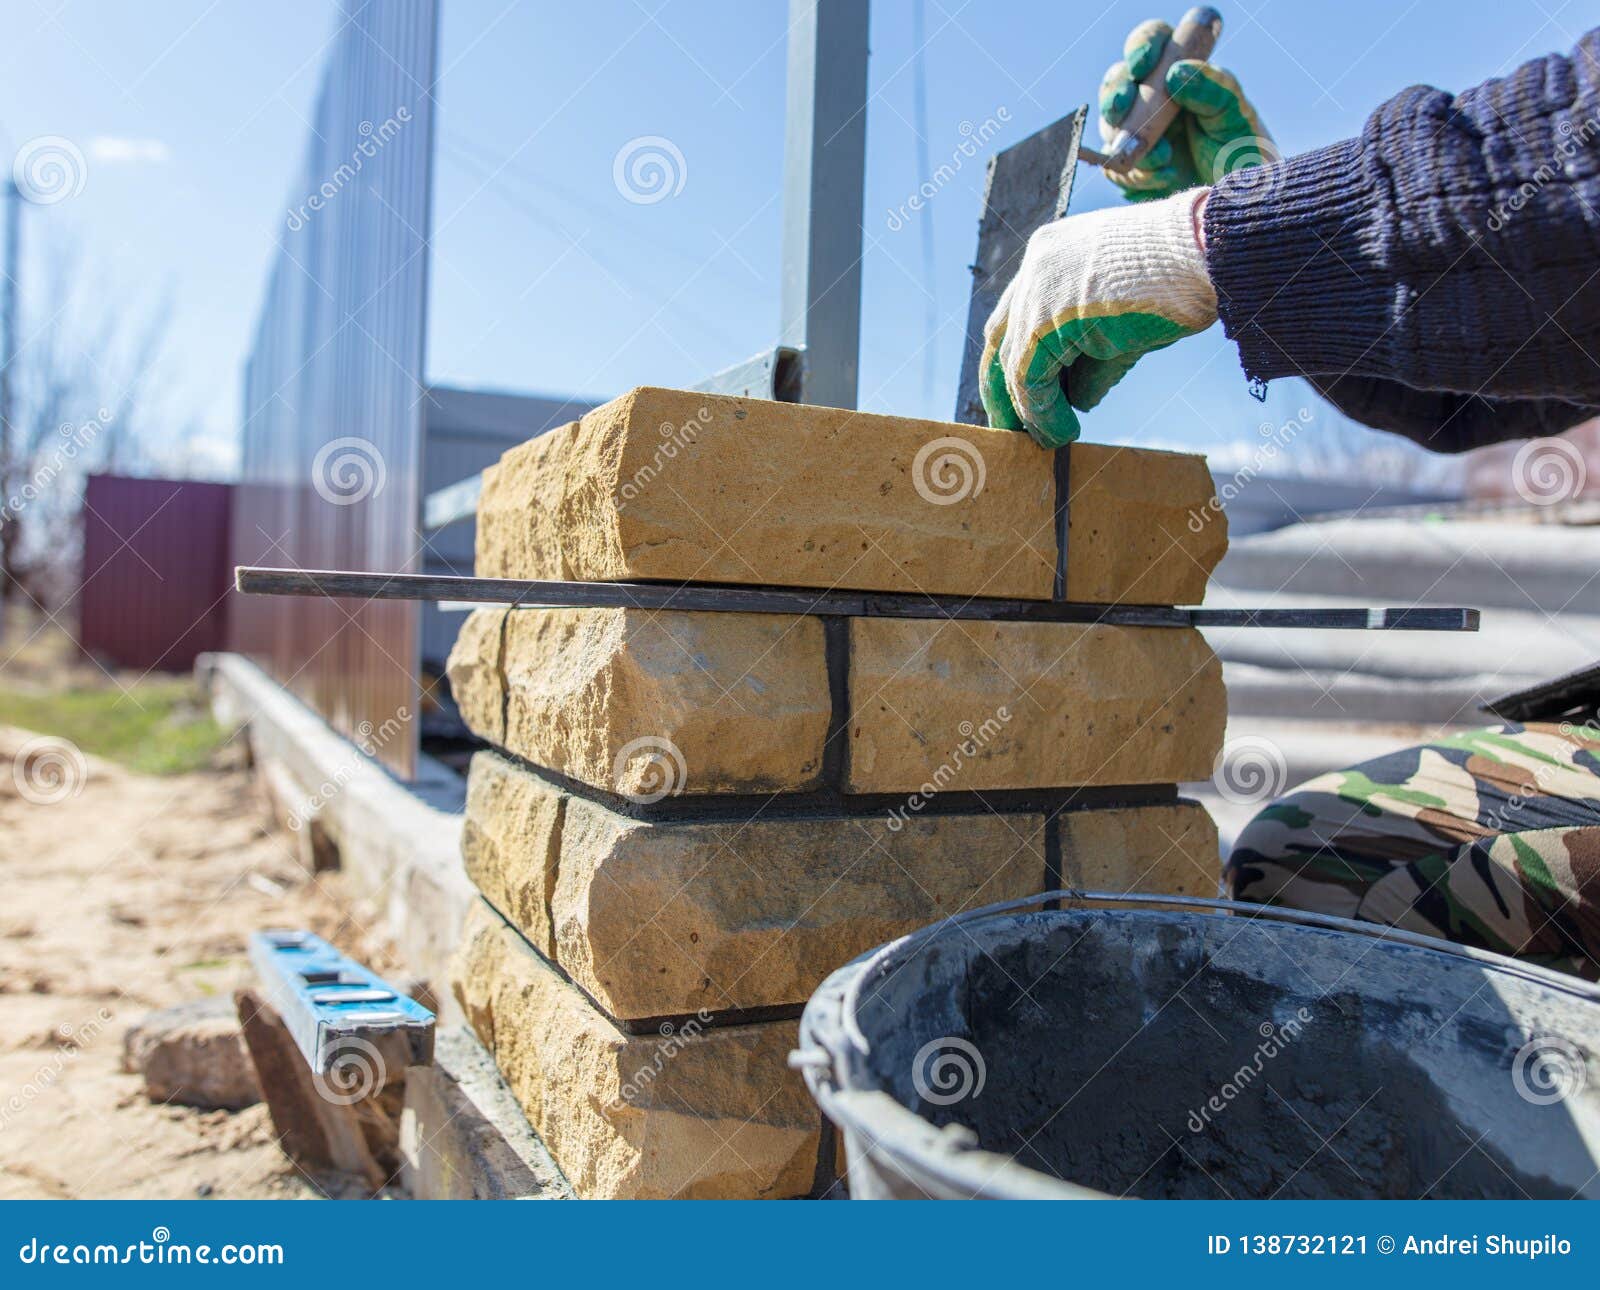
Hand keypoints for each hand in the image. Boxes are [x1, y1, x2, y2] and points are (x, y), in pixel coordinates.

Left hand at [981, 189, 1215, 446]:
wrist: (1207, 253)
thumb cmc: (1183, 281)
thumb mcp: (1124, 320)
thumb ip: (1093, 353)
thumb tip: (1078, 398)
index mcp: (1053, 254)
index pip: (1017, 315)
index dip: (1015, 361)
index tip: (1022, 399)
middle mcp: (1037, 266)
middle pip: (1000, 338)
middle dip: (1004, 389)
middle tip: (1012, 430)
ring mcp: (1037, 288)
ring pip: (1014, 362)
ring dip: (1031, 410)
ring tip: (1052, 439)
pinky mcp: (1046, 317)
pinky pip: (1029, 377)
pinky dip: (1042, 412)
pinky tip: (1063, 433)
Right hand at [1099, 18, 1276, 200]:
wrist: (1238, 208)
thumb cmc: (1243, 156)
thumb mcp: (1236, 118)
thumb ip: (1213, 89)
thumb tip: (1176, 71)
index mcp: (1182, 75)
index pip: (1154, 44)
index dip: (1142, 47)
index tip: (1144, 65)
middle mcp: (1155, 102)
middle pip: (1117, 83)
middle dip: (1114, 94)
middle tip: (1120, 109)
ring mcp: (1139, 136)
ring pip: (1111, 127)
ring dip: (1129, 141)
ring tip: (1164, 159)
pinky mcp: (1131, 171)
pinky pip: (1116, 167)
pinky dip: (1136, 173)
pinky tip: (1166, 177)